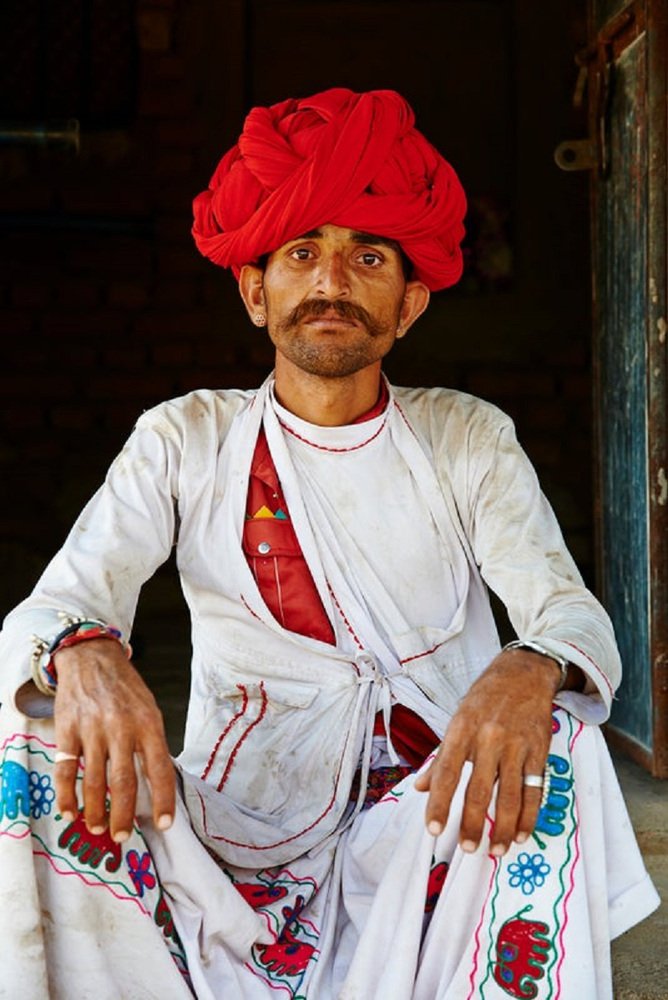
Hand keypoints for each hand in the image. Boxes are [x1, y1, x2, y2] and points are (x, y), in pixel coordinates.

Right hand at [53, 638, 174, 842]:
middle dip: (124, 815)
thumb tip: (156, 782)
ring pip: (93, 781)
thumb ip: (151, 742)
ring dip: (95, 811)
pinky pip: (66, 770)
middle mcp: (121, 727)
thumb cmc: (125, 688)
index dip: (163, 799)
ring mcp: (92, 729)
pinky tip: (70, 811)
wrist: (91, 657)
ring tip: (98, 828)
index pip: (159, 768)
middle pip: (123, 782)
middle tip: (122, 837)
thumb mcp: (149, 708)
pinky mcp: (67, 730)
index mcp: (148, 723)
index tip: (163, 824)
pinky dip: (66, 795)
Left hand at [414, 649, 560, 855]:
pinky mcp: (539, 750)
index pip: (446, 772)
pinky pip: (534, 790)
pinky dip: (529, 816)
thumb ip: (441, 757)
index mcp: (462, 729)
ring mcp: (516, 745)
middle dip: (472, 824)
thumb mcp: (457, 719)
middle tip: (468, 848)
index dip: (439, 803)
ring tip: (496, 850)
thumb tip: (420, 788)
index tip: (433, 829)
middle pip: (478, 790)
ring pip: (509, 796)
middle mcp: (488, 738)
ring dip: (503, 828)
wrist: (524, 673)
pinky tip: (521, 833)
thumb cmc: (485, 698)